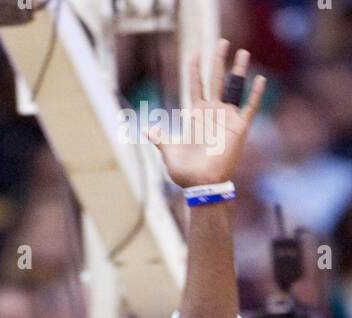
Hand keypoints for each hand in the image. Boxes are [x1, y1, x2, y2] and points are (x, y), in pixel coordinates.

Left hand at [146, 39, 264, 188]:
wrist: (202, 186)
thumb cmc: (185, 173)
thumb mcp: (169, 152)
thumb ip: (160, 138)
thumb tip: (147, 128)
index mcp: (195, 115)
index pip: (196, 86)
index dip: (195, 70)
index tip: (195, 53)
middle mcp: (212, 112)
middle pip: (216, 80)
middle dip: (218, 60)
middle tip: (221, 41)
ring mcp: (226, 118)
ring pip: (234, 88)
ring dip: (238, 70)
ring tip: (242, 52)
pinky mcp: (239, 128)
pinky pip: (250, 107)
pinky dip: (256, 94)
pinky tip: (260, 78)